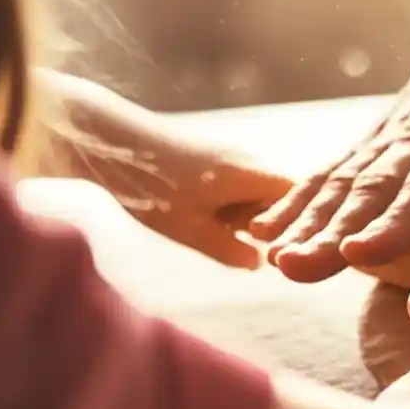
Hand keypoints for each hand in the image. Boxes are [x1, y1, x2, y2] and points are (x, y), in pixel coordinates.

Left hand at [33, 70, 291, 268]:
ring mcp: (230, 156)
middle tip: (241, 248)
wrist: (110, 144)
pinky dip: (227, 205)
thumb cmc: (152, 190)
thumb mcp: (191, 231)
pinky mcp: (211, 157)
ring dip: (244, 217)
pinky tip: (198, 217)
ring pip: (256, 192)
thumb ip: (231, 251)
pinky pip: (235, 184)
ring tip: (213, 233)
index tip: (277, 252)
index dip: (296, 227)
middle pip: (279, 197)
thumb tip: (261, 264)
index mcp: (252, 174)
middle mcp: (248, 160)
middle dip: (268, 226)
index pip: (300, 199)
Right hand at [250, 41, 409, 282]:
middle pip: (368, 190)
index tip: (359, 253)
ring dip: (307, 222)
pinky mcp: (369, 143)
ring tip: (275, 259)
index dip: (392, 223)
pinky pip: (329, 172)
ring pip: (341, 182)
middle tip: (295, 267)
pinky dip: (298, 201)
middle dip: (330, 232)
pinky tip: (266, 230)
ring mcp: (386, 140)